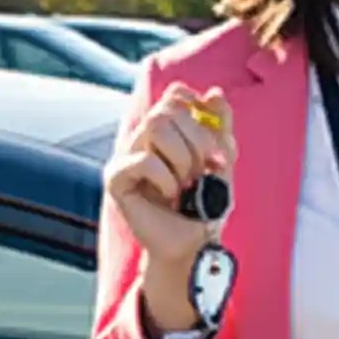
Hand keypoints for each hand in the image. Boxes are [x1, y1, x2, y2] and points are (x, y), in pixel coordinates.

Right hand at [103, 83, 235, 328]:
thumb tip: (214, 93)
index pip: (174, 95)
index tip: (211, 132)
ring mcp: (127, 156)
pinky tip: (169, 195)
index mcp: (169, 131)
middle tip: (204, 169)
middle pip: (167, 109)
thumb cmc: (206, 206)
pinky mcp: (116, 178)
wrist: (195, 244)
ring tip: (187, 183)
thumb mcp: (222, 163)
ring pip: (155, 126)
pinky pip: (142, 160)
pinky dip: (165, 178)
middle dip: (197, 139)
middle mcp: (144, 138)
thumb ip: (221, 127)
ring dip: (182, 157)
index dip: (194, 105)